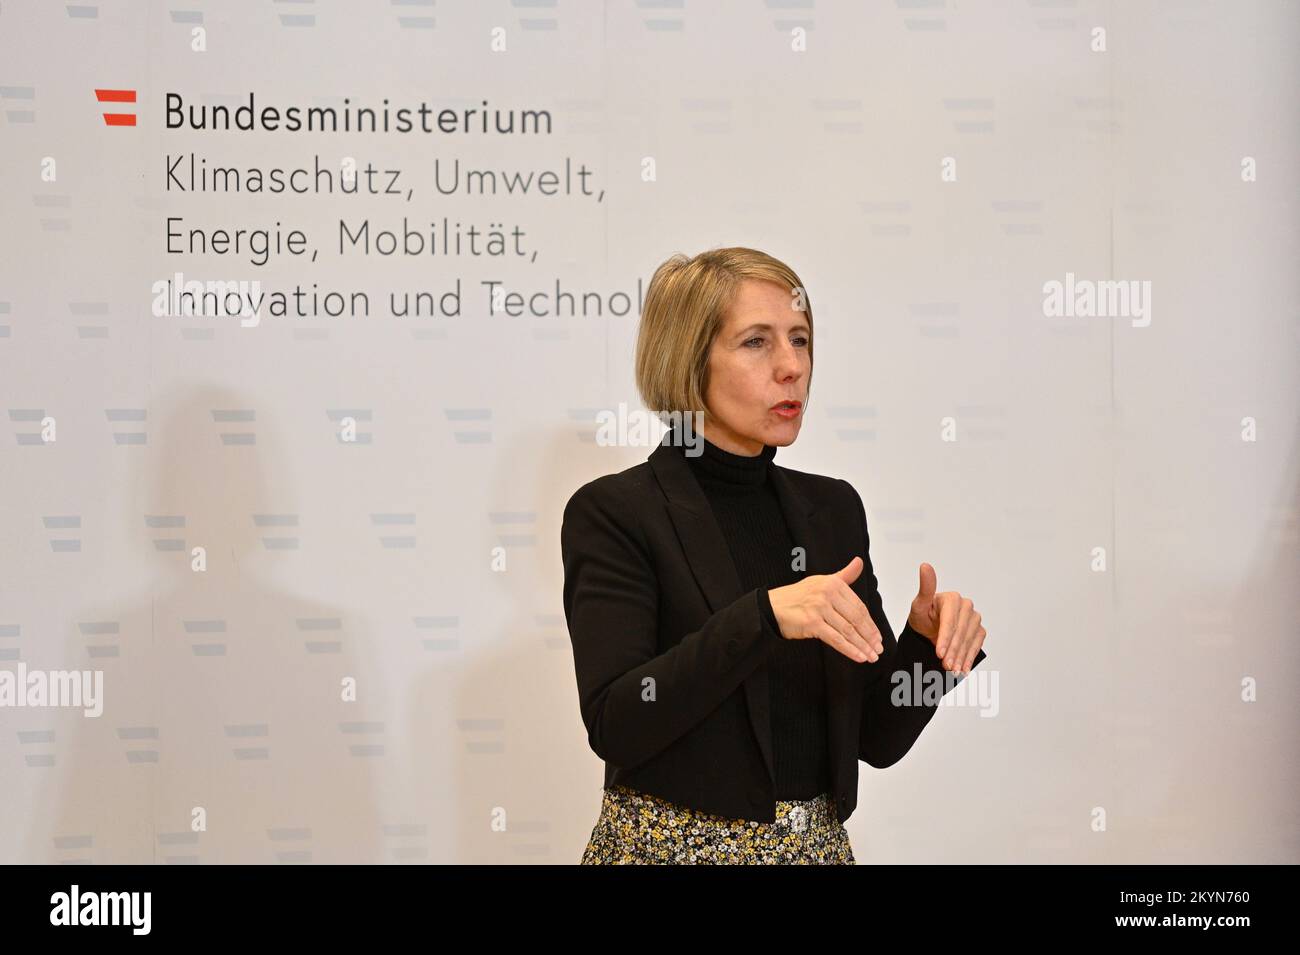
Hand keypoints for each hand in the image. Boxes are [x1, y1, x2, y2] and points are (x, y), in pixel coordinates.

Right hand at [767, 557, 884, 663]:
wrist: (772, 607)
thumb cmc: (797, 596)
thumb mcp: (822, 581)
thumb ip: (844, 575)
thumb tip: (859, 563)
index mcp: (833, 583)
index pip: (858, 606)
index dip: (870, 623)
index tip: (877, 636)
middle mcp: (827, 594)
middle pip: (856, 618)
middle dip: (869, 636)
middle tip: (878, 648)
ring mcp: (819, 608)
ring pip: (848, 630)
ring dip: (862, 646)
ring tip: (871, 656)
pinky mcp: (812, 623)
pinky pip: (835, 639)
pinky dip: (849, 649)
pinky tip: (858, 656)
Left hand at [906, 562, 985, 674]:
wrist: (929, 626)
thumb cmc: (923, 614)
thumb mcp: (919, 604)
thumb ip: (924, 588)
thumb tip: (925, 566)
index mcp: (952, 598)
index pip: (950, 621)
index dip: (945, 638)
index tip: (939, 653)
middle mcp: (966, 606)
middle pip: (960, 632)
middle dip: (952, 651)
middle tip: (945, 665)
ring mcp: (974, 618)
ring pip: (969, 640)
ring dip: (961, 656)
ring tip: (953, 670)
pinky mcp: (979, 629)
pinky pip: (977, 644)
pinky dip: (970, 657)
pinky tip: (964, 668)